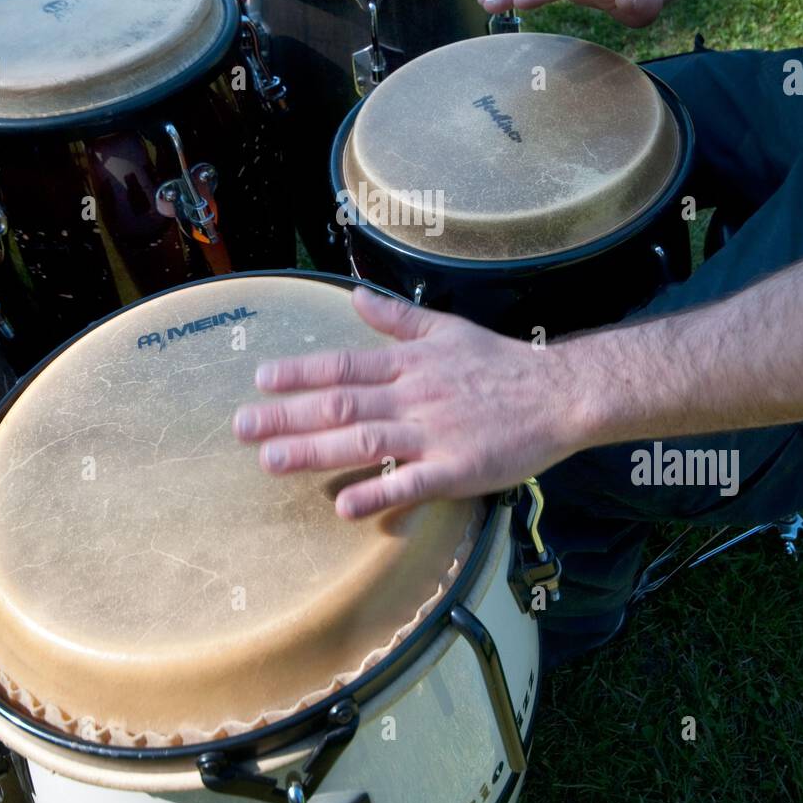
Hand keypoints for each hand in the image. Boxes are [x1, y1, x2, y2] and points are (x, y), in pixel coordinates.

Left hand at [232, 287, 588, 518]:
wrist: (559, 393)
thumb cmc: (500, 362)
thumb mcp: (447, 329)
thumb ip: (397, 319)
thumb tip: (353, 296)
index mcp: (410, 363)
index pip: (344, 366)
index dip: (301, 373)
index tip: (261, 380)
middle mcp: (414, 396)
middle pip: (342, 405)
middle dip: (288, 416)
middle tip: (242, 427)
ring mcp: (434, 433)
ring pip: (365, 442)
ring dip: (315, 452)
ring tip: (270, 461)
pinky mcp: (458, 469)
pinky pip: (411, 484)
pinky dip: (378, 494)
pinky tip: (343, 506)